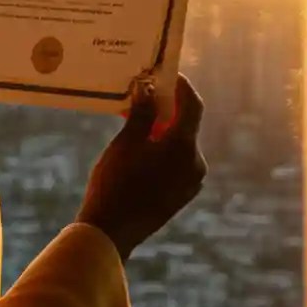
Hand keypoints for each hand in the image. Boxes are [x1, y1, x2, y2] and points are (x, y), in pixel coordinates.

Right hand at [75, 75, 207, 261]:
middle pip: (186, 126)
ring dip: (164, 130)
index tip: (167, 74)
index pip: (192, 106)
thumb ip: (142, 113)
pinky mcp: (182, 195)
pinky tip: (141, 149)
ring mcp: (191, 183)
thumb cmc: (115, 183)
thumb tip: (148, 87)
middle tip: (144, 96)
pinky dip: (163, 150)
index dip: (182, 86)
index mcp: (184, 147)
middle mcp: (195, 164)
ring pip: (181, 146)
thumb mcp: (126, 143)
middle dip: (167, 109)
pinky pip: (177, 164)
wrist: (111, 232)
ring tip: (137, 122)